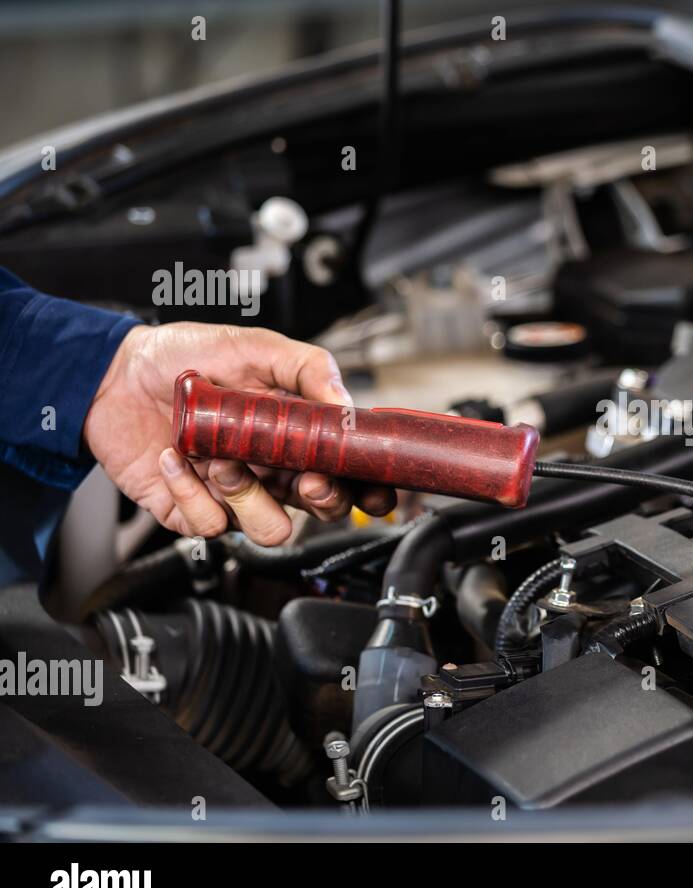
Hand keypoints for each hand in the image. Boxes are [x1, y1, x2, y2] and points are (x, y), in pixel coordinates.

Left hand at [84, 322, 396, 544]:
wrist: (114, 374)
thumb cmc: (184, 357)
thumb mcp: (256, 346)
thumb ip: (310, 368)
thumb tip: (346, 405)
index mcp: (299, 437)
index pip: (349, 475)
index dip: (367, 490)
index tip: (370, 490)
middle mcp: (274, 470)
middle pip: (323, 511)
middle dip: (321, 499)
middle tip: (305, 477)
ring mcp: (235, 493)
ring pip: (271, 530)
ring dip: (248, 496)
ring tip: (222, 460)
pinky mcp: (192, 509)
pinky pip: (209, 525)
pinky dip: (189, 491)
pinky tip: (175, 457)